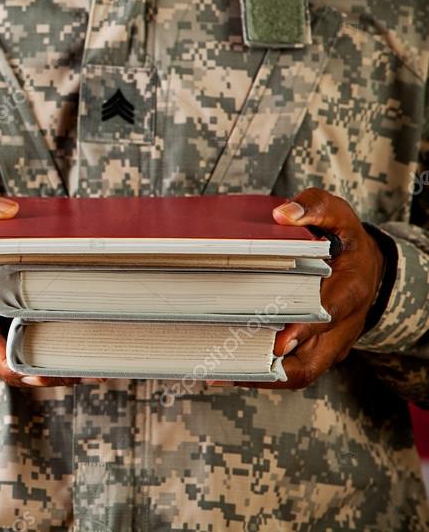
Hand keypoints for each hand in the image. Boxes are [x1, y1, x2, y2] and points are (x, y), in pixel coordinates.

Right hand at [0, 181, 78, 387]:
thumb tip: (10, 210)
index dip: (23, 368)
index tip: (54, 370)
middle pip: (14, 365)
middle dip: (52, 369)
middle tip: (97, 362)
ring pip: (15, 360)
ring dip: (49, 362)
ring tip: (92, 350)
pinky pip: (10, 348)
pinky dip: (37, 350)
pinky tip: (69, 336)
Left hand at [237, 188, 384, 388]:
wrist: (366, 267)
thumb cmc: (345, 239)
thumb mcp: (338, 214)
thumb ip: (315, 208)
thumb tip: (283, 214)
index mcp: (350, 288)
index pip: (332, 312)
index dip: (306, 329)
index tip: (280, 340)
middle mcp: (342, 325)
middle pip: (313, 359)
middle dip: (274, 364)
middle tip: (233, 360)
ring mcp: (330, 344)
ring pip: (300, 373)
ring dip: (261, 376)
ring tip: (218, 371)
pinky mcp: (315, 352)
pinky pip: (290, 372)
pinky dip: (259, 374)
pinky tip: (223, 369)